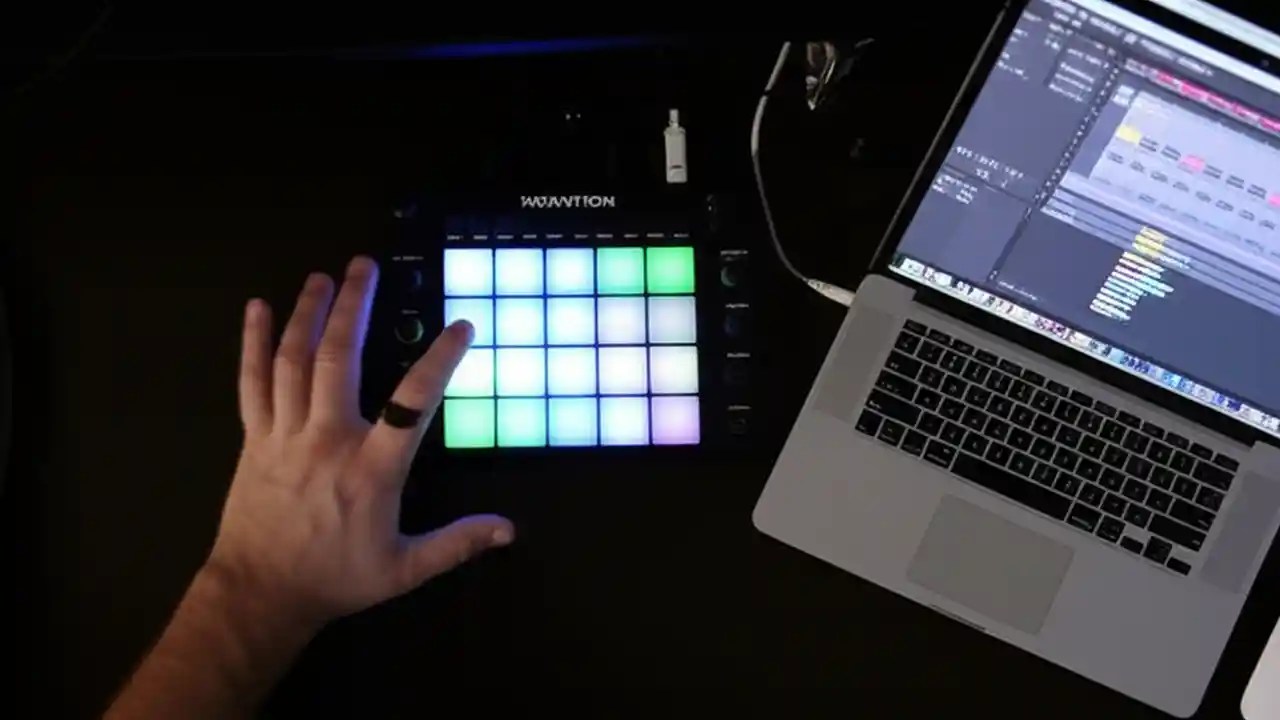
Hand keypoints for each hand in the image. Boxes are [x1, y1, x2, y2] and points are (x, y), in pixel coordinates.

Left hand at [208, 256, 513, 631]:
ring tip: (322, 277)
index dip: (438, 361)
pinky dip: (253, 343)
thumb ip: (456, 543)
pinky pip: (252, 382)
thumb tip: (508, 530)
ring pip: (295, 361)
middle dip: (353, 307)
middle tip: (364, 266)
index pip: (411, 403)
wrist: (261, 593)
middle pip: (340, 359)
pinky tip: (258, 308)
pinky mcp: (254, 438)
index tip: (461, 327)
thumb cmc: (337, 578)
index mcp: (372, 469)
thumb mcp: (405, 568)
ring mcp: (286, 435)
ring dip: (308, 313)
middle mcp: (328, 441)